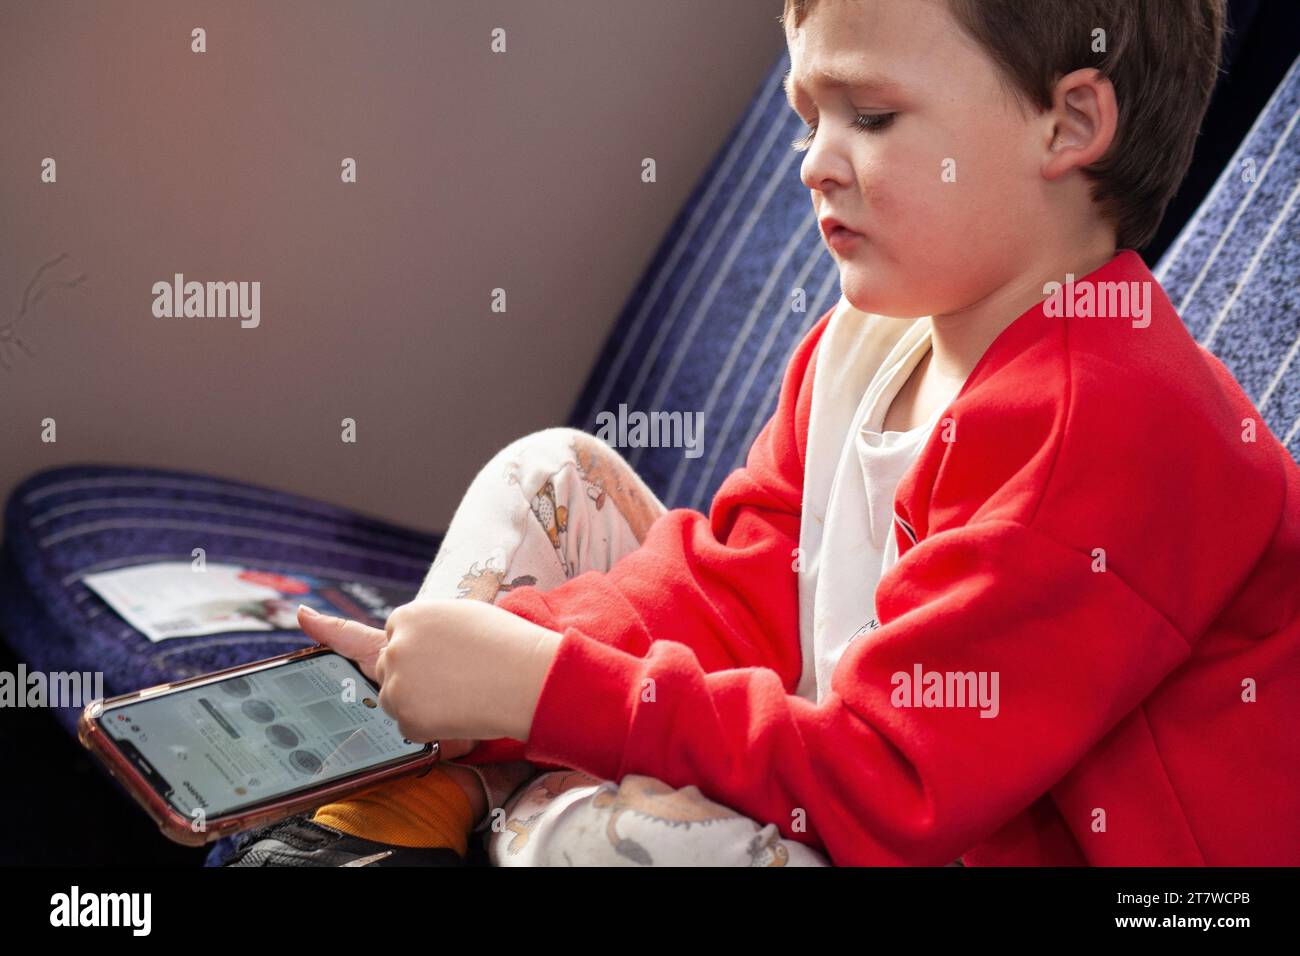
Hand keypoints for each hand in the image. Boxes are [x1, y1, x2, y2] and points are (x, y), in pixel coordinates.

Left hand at [296, 600, 561, 745]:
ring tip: (463, 691)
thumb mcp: (464, 617)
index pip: (377, 629)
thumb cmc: (507, 645)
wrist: (529, 675)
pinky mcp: (404, 714)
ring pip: (394, 698)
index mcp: (410, 616)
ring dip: (421, 700)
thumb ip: (427, 631)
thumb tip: (404, 653)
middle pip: (388, 668)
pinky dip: (431, 725)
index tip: (303, 617)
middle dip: (413, 675)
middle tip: (456, 677)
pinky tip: (458, 710)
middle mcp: (394, 646)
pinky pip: (408, 725)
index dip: (343, 630)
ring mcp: (396, 681)